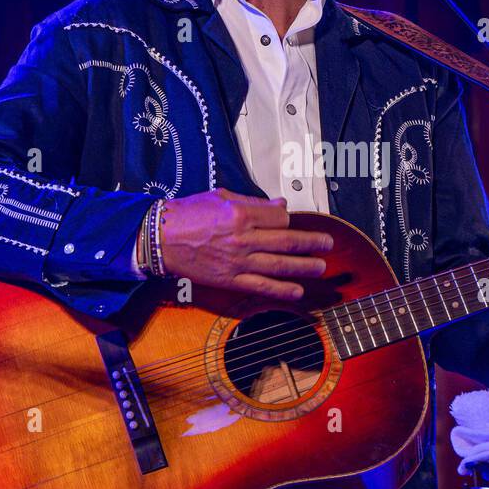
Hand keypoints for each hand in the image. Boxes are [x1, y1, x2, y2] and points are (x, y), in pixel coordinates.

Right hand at [159, 188, 332, 301]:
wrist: (160, 238)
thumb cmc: (188, 214)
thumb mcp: (220, 196)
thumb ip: (253, 202)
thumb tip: (280, 206)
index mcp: (240, 214)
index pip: (278, 218)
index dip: (287, 219)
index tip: (288, 220)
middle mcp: (242, 238)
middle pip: (287, 240)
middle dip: (312, 242)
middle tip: (328, 243)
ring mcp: (238, 261)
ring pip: (279, 265)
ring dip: (304, 266)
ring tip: (321, 266)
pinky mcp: (230, 280)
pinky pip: (261, 287)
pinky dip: (282, 290)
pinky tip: (297, 291)